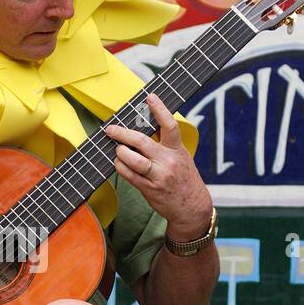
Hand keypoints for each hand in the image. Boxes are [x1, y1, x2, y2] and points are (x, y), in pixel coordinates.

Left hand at [105, 92, 212, 240]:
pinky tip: (118, 162)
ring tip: (117, 149)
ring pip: (133, 159)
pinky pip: (129, 175)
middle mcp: (168, 162)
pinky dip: (121, 167)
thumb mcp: (181, 157)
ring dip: (120, 152)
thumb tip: (144, 127)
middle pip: (142, 142)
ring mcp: (159, 176)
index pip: (170, 126)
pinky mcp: (149, 189)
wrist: (192, 208)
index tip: (150, 97)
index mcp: (178, 150)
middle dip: (123, 133)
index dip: (160, 110)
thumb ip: (166, 144)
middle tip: (111, 129)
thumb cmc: (184, 179)